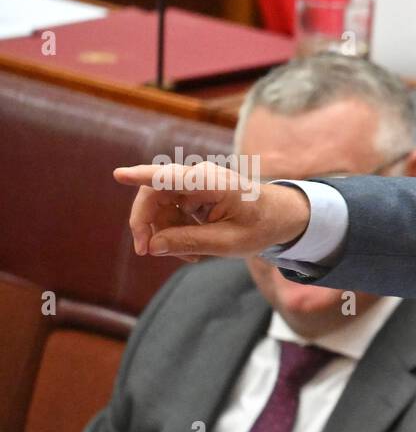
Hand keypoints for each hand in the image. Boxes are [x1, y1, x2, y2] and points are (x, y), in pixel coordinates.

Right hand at [114, 161, 310, 259]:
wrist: (281, 217)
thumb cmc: (261, 226)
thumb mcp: (229, 242)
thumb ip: (191, 242)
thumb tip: (153, 245)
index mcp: (213, 183)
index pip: (171, 177)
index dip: (142, 176)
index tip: (118, 175)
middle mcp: (199, 176)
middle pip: (155, 193)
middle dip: (146, 223)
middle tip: (147, 251)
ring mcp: (195, 183)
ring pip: (160, 205)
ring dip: (165, 232)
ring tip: (189, 257)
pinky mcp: (193, 193)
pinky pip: (171, 210)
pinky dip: (175, 231)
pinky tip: (193, 250)